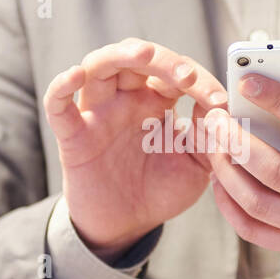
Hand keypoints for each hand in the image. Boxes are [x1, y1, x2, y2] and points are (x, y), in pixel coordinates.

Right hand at [43, 38, 227, 261]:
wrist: (126, 225)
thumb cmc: (160, 190)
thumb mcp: (197, 167)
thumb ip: (209, 139)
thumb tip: (220, 109)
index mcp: (158, 101)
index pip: (177, 73)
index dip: (200, 81)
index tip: (221, 102)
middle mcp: (127, 99)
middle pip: (138, 59)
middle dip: (165, 60)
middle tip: (188, 76)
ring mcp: (98, 113)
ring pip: (99, 65)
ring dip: (121, 54)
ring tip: (144, 53)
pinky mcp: (73, 135)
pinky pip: (58, 104)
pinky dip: (61, 85)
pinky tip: (75, 75)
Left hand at [204, 73, 279, 269]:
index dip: (278, 101)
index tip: (249, 82)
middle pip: (276, 170)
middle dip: (238, 140)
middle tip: (216, 118)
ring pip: (260, 203)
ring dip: (228, 173)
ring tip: (214, 146)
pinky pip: (258, 232)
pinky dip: (231, 209)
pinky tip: (220, 183)